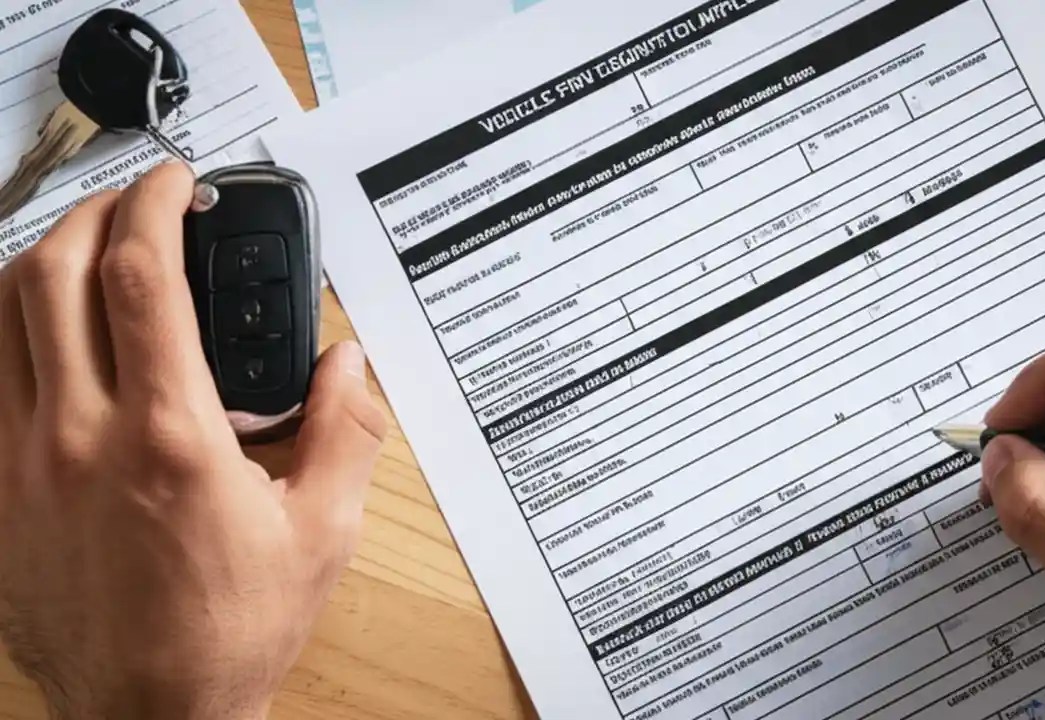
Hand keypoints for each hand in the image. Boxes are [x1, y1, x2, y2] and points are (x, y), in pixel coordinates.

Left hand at [0, 163, 386, 718]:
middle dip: (94, 211)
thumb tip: (348, 362)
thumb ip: (344, 432)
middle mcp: (80, 437)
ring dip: (41, 258)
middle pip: (52, 271)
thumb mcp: (321, 533)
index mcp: (170, 438)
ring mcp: (21, 462)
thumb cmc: (229, 631)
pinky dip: (8, 326)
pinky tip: (47, 331)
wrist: (149, 714)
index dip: (158, 206)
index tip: (179, 185)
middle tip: (137, 203)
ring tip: (91, 250)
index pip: (144, 278)